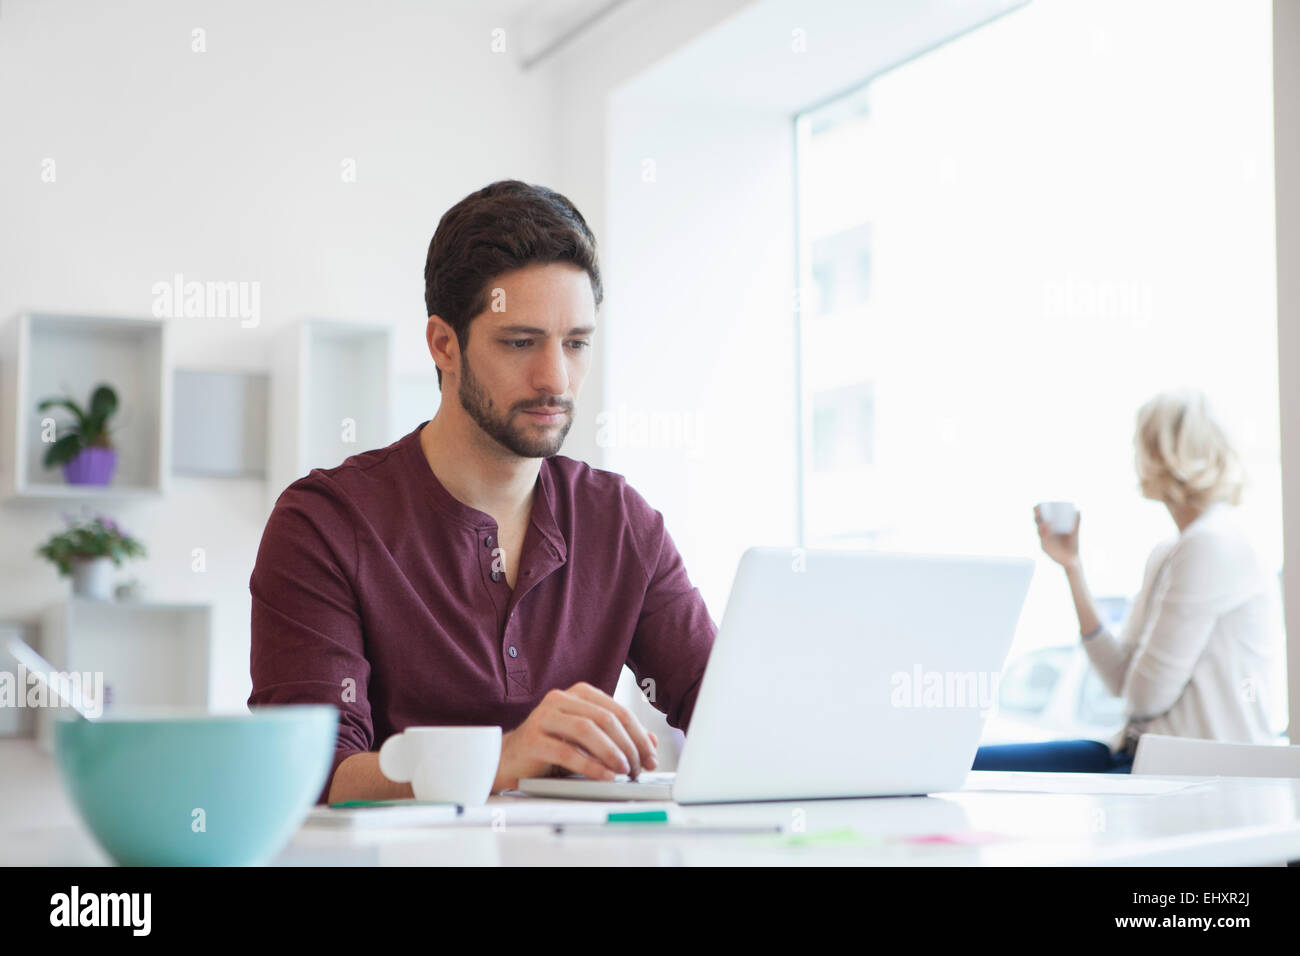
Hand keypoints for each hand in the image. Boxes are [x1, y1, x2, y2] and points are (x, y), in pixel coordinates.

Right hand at [492, 681, 658, 792]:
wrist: (508, 760)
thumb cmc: (551, 749)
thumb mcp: (588, 741)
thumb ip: (616, 737)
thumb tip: (651, 742)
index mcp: (577, 694)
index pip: (617, 710)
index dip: (639, 734)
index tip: (651, 756)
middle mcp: (560, 699)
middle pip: (605, 718)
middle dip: (629, 745)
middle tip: (640, 767)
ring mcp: (543, 717)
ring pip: (587, 730)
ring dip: (612, 752)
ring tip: (626, 771)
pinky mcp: (532, 739)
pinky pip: (567, 751)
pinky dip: (590, 765)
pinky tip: (605, 776)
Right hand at [1034, 504, 1080, 569]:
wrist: (1072, 558)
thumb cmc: (1073, 544)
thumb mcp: (1075, 532)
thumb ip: (1077, 522)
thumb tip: (1079, 510)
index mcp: (1050, 524)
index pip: (1042, 514)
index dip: (1038, 509)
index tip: (1040, 504)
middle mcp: (1045, 530)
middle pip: (1037, 520)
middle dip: (1037, 514)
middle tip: (1040, 512)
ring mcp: (1044, 538)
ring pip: (1038, 529)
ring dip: (1041, 525)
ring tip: (1048, 523)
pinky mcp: (1044, 546)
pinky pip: (1042, 539)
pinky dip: (1045, 534)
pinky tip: (1049, 531)